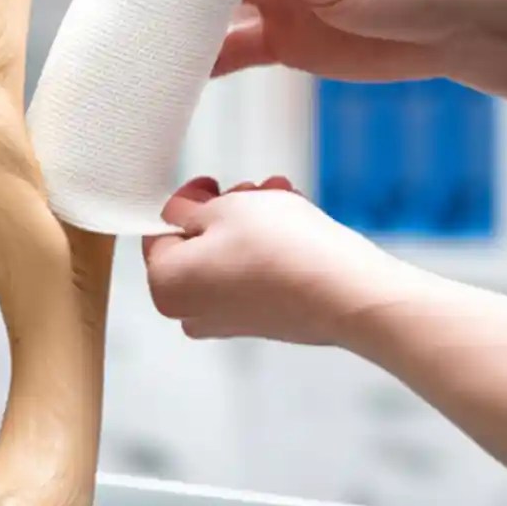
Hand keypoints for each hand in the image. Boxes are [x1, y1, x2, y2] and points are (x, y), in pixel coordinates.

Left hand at [143, 176, 413, 345]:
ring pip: (230, 256)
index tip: (210, 183)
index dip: (187, 200)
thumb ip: (188, 210)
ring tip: (281, 197)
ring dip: (252, 222)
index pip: (161, 232)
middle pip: (199, 245)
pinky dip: (269, 248)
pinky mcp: (266, 322)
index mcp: (166, 286)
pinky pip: (255, 276)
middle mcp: (191, 313)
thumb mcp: (223, 208)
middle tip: (251, 189)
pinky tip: (296, 223)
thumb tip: (180, 214)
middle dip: (226, 209)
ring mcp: (229, 321)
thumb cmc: (279, 248)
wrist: (345, 291)